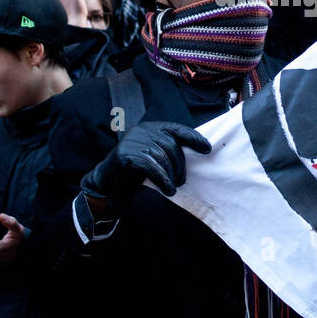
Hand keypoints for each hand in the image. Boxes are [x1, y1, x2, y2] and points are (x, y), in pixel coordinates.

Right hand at [80, 121, 211, 213]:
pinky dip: (162, 179)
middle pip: (171, 146)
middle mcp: (142, 130)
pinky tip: (168, 189)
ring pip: (162, 156)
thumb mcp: (156, 159)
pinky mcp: (125, 154)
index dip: (193, 138)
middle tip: (181, 181)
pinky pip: (151, 166)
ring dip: (171, 175)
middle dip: (180, 166)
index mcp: (151, 128)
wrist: (109, 185)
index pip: (177, 129)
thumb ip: (169, 153)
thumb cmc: (136, 172)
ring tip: (173, 187)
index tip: (207, 149)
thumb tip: (197, 155)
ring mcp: (132, 141)